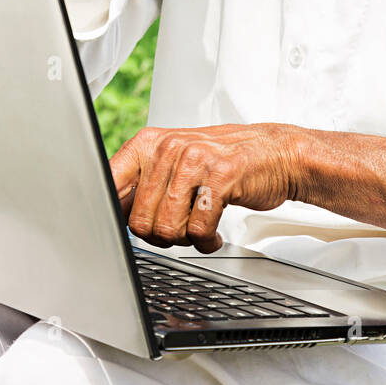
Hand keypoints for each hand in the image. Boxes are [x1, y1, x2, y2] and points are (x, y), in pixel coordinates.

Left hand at [109, 122, 301, 253]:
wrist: (275, 153)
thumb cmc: (222, 162)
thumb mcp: (176, 161)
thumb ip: (144, 182)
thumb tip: (112, 212)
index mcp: (150, 143)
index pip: (110, 182)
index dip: (110, 214)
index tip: (121, 228)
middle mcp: (169, 148)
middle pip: (139, 220)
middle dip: (158, 236)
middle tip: (178, 230)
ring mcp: (195, 161)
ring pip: (167, 228)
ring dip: (184, 240)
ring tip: (198, 228)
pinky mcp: (221, 177)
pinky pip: (198, 230)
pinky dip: (206, 241)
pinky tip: (213, 234)